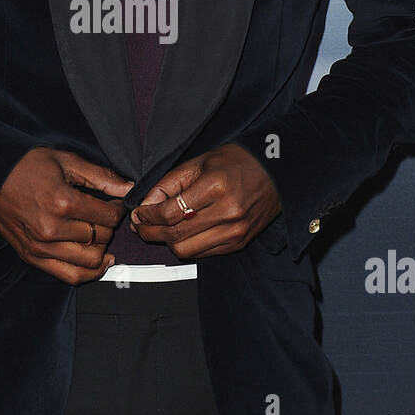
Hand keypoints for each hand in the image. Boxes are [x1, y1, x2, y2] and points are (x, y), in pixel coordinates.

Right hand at [0, 147, 132, 283]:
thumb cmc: (25, 166)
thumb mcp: (66, 161)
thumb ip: (101, 177)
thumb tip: (128, 188)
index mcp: (62, 202)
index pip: (108, 216)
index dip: (118, 208)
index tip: (114, 203)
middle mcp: (52, 229)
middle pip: (101, 237)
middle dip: (109, 225)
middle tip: (103, 214)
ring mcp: (41, 247)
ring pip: (91, 259)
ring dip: (101, 247)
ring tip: (97, 233)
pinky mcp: (33, 257)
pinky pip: (71, 276)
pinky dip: (90, 272)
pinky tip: (100, 261)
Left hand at [129, 143, 280, 258]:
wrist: (276, 171)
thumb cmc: (237, 161)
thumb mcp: (199, 163)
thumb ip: (169, 184)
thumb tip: (146, 205)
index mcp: (215, 187)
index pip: (170, 212)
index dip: (147, 216)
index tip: (137, 213)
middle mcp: (227, 212)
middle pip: (175, 235)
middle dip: (150, 231)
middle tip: (139, 224)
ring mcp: (235, 231)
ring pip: (187, 250)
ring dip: (166, 242)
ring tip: (156, 230)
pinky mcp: (240, 242)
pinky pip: (204, 254)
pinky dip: (187, 246)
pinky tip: (179, 234)